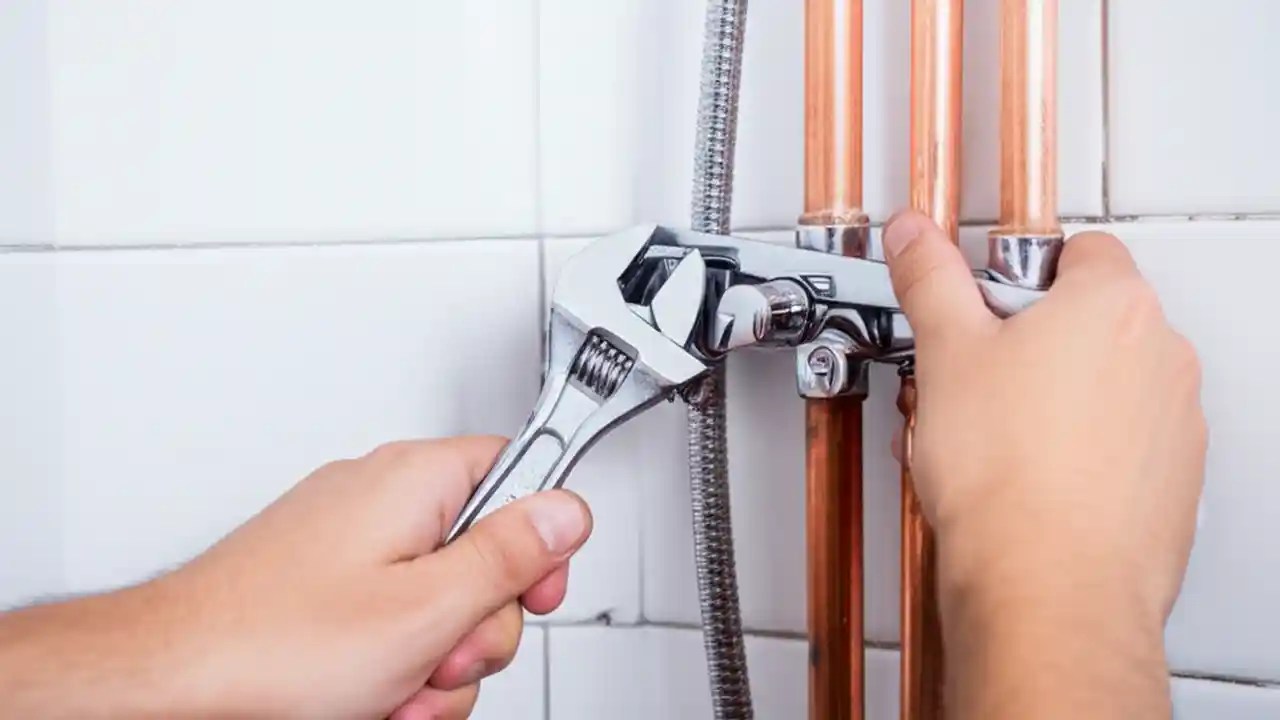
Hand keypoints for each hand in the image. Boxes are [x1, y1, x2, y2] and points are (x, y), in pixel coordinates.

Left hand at [0, 436, 592, 719]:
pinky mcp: (326, 583)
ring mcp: (351, 543)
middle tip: (443, 657)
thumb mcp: (426, 609)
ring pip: (442, 600)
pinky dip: (394, 664)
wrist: (168, 681)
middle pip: (486, 553)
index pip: (520, 470)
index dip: (544, 536)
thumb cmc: (274, 643)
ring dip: (436, 661)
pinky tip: (371, 693)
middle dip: (478, 624)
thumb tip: (568, 511)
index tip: (541, 586)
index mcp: (414, 481)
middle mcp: (383, 498)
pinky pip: (395, 617)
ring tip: (394, 689)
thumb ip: (510, 555)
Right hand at [882, 210, 1205, 717]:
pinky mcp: (1173, 482)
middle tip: (973, 381)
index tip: (980, 310)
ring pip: (1102, 387)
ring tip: (991, 441)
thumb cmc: (1008, 479)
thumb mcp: (945, 352)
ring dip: (1052, 400)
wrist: (1046, 587)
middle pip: (1088, 320)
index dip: (1018, 277)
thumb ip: (930, 278)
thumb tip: (915, 235)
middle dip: (1029, 343)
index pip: (1076, 251)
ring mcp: (1175, 423)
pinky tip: (1025, 481)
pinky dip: (1079, 453)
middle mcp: (1162, 355)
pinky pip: (1120, 445)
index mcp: (1113, 305)